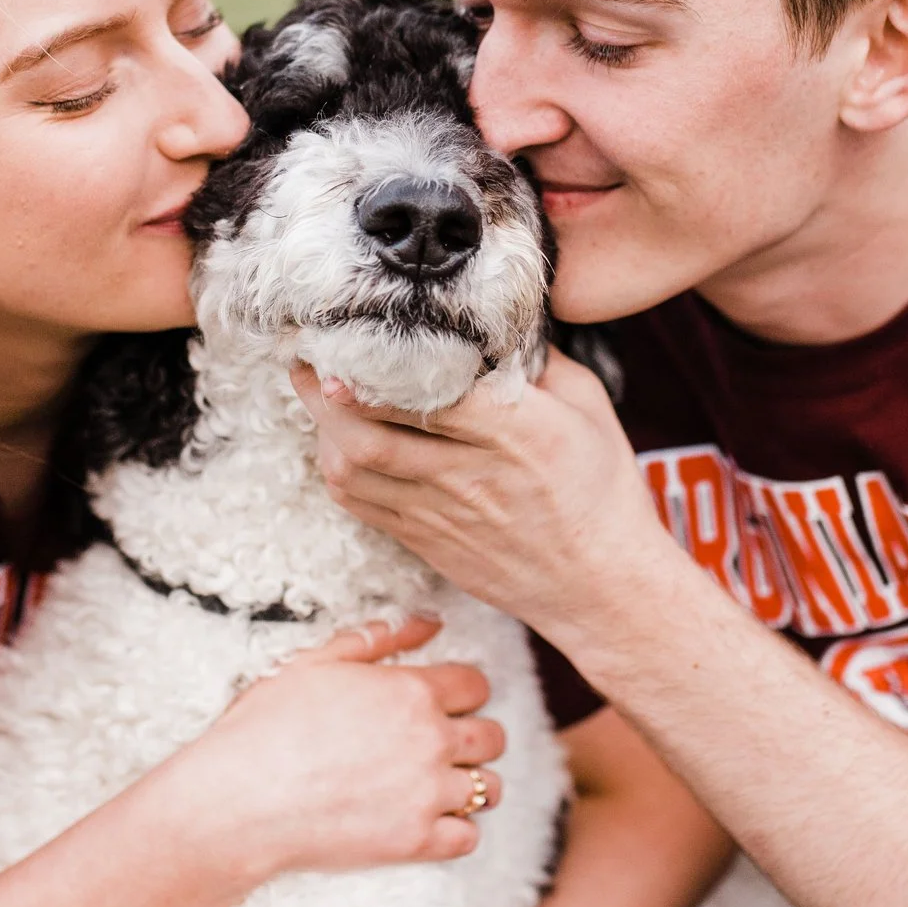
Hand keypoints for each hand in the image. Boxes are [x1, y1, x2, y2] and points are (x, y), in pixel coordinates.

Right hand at [173, 617, 506, 882]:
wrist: (238, 801)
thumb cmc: (266, 726)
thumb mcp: (315, 663)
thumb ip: (379, 639)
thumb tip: (431, 623)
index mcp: (411, 691)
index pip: (476, 685)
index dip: (461, 693)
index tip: (441, 705)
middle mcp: (430, 740)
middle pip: (493, 736)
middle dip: (474, 737)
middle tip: (438, 747)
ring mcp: (426, 794)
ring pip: (488, 789)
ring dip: (470, 785)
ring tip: (435, 786)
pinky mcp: (415, 842)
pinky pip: (468, 837)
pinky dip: (453, 831)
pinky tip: (424, 822)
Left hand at [293, 350, 673, 641]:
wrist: (601, 585)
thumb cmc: (601, 489)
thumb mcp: (588, 406)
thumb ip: (539, 360)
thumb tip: (493, 321)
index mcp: (516, 432)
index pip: (425, 397)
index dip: (371, 373)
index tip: (344, 341)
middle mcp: (471, 475)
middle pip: (369, 438)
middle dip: (322, 396)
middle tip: (306, 357)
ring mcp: (443, 516)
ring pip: (354, 473)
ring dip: (322, 431)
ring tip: (314, 394)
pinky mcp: (427, 543)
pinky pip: (362, 506)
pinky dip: (339, 470)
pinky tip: (337, 442)